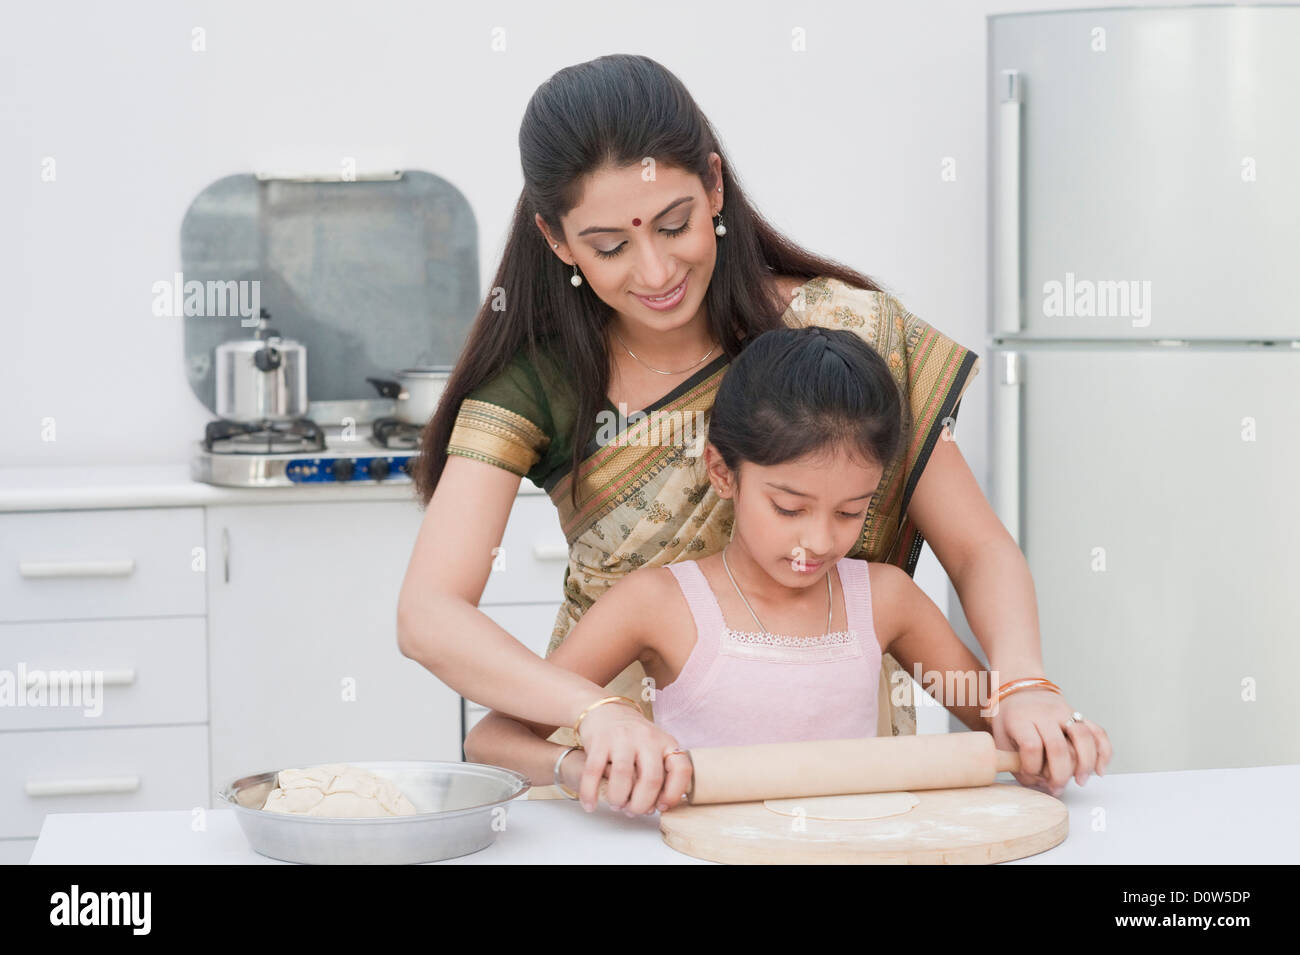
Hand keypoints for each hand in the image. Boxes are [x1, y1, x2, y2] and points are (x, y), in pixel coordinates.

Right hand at [571, 701, 686, 814]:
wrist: (606, 710)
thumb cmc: (634, 739)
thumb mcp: (656, 750)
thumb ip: (659, 775)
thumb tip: (653, 808)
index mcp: (666, 743)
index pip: (681, 769)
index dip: (674, 793)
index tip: (662, 806)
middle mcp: (647, 739)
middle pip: (651, 779)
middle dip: (641, 804)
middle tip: (632, 810)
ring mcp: (623, 738)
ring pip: (623, 775)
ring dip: (618, 798)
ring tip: (616, 804)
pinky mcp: (599, 740)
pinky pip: (593, 771)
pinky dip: (590, 793)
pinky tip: (591, 804)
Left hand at [990, 688, 1112, 795]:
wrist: (1020, 691)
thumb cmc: (1010, 718)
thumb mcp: (1000, 737)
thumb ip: (1013, 760)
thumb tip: (1036, 783)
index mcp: (1021, 719)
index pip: (1031, 746)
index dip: (1032, 767)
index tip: (1029, 775)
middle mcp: (1045, 714)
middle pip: (1058, 747)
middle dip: (1060, 774)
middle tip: (1057, 788)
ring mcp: (1065, 713)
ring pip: (1083, 738)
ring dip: (1085, 764)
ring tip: (1080, 780)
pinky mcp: (1079, 715)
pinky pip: (1098, 732)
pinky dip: (1103, 752)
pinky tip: (1099, 769)